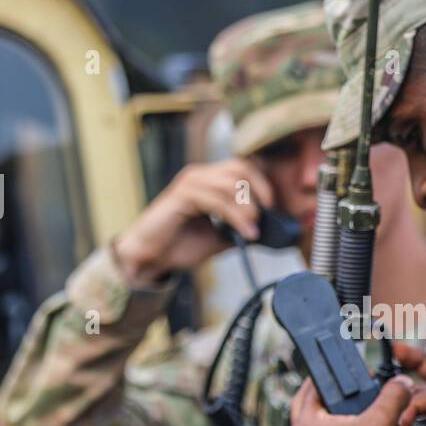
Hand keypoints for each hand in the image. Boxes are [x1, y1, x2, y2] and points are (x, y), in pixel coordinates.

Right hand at [113, 159, 274, 283]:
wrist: (151, 259)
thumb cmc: (180, 246)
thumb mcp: (220, 237)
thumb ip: (241, 229)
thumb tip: (271, 231)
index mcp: (208, 181)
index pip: (243, 167)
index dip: (263, 183)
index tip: (273, 209)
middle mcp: (199, 176)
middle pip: (240, 167)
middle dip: (260, 191)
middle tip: (266, 216)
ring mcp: (189, 183)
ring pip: (230, 183)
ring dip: (248, 209)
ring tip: (252, 231)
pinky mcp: (181, 196)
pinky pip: (216, 199)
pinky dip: (235, 216)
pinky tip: (244, 233)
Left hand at [289, 377, 411, 425]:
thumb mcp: (384, 423)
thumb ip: (393, 396)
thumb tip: (401, 383)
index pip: (310, 389)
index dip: (330, 378)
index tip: (345, 374)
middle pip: (309, 409)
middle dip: (327, 398)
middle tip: (345, 392)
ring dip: (332, 421)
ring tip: (354, 416)